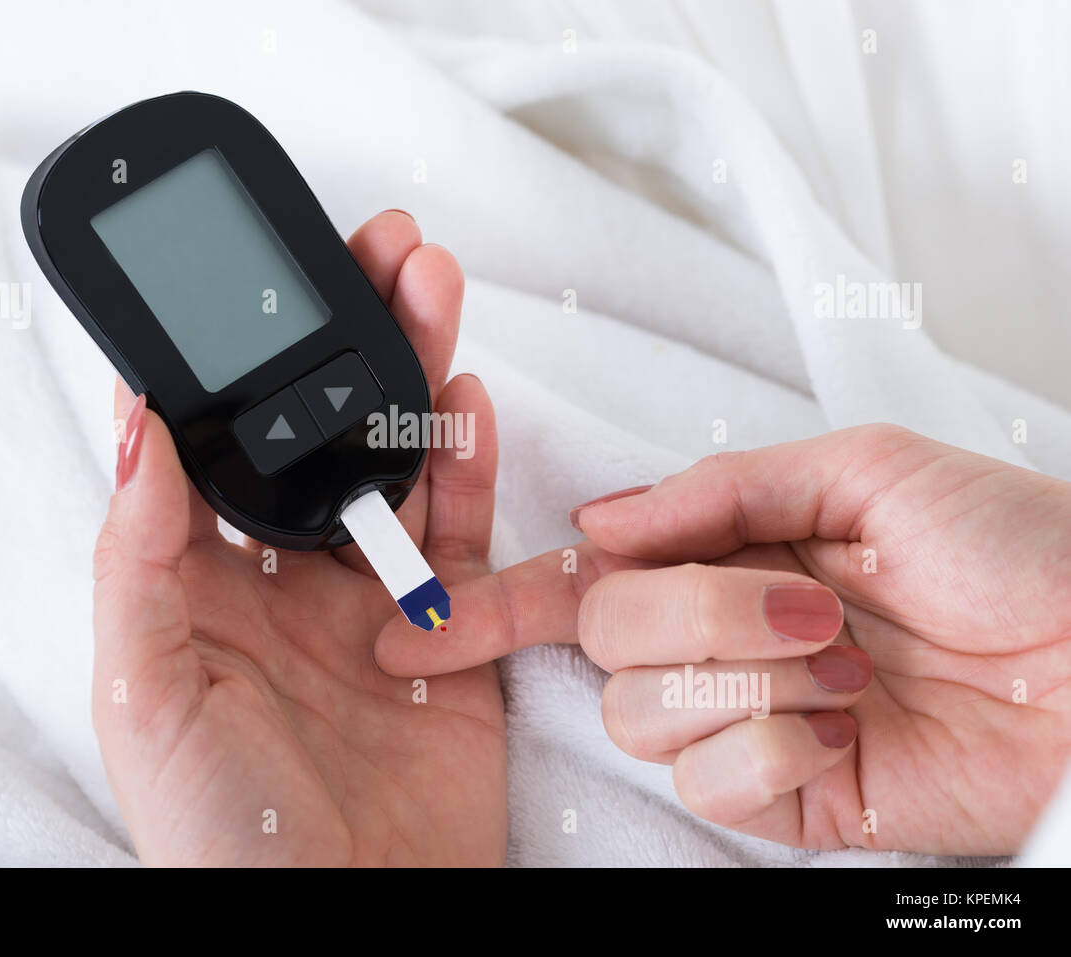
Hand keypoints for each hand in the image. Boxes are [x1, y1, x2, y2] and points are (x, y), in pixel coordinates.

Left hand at [92, 211, 504, 865]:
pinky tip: (469, 395)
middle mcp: (283, 584)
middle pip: (315, 433)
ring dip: (412, 372)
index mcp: (195, 589)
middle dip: (344, 338)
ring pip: (396, 462)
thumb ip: (136, 560)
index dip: (232, 361)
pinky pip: (463, 533)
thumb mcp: (142, 693)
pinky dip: (468, 463)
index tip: (249, 282)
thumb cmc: (218, 837)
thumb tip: (136, 429)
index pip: (212, 446)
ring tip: (430, 283)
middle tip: (372, 248)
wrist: (346, 930)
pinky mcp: (450, 634)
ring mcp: (370, 604)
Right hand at [375, 424, 1070, 853]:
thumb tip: (599, 522)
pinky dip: (776, 745)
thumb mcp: (858, 470)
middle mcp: (721, 638)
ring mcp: (750, 720)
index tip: (421, 623)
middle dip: (695, 613)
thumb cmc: (1009, 542)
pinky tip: (844, 725)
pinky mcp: (788, 796)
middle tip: (801, 602)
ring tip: (843, 661)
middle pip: (604, 638)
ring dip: (746, 676)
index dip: (493, 601)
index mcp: (725, 555)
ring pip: (644, 713)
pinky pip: (714, 783)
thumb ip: (716, 495)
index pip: (580, 582)